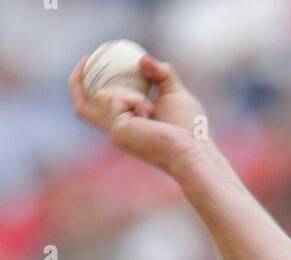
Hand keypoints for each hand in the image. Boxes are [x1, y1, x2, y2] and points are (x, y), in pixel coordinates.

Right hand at [68, 52, 208, 177]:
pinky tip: (148, 111)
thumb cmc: (190, 129)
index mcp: (126, 127)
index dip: (85, 86)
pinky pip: (115, 99)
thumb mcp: (174, 92)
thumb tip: (142, 59)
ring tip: (149, 106)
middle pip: (80, 107)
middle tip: (86, 58)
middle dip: (75, 80)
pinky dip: (132, 97)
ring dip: (126, 92)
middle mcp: (116, 133)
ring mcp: (115, 133)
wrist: (195, 150)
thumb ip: (161, 74)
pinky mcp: (119, 131)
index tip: (91, 62)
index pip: (95, 109)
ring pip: (102, 97)